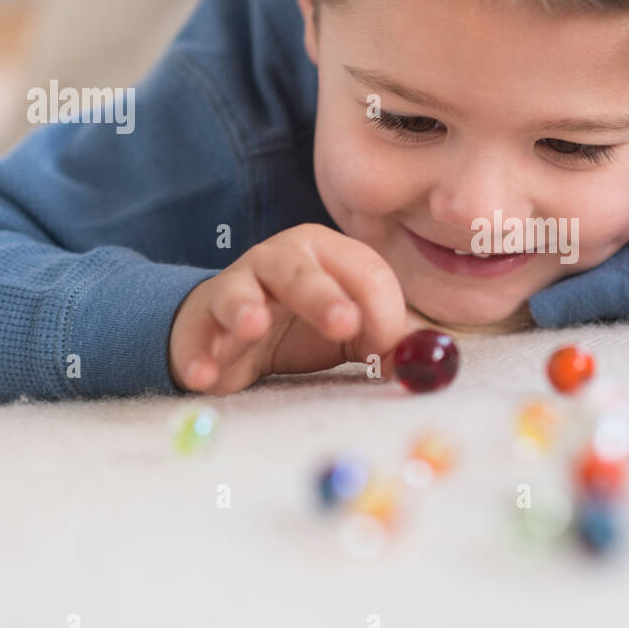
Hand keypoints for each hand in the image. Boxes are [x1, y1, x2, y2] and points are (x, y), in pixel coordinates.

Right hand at [169, 224, 408, 394]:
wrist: (231, 331)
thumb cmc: (302, 323)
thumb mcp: (351, 330)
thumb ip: (389, 339)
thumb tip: (431, 358)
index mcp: (327, 252)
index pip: (365, 272)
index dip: (380, 313)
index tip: (381, 351)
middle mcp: (279, 260)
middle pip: (302, 272)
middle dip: (322, 297)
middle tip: (343, 324)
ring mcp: (234, 287)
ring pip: (237, 290)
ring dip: (244, 308)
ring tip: (252, 326)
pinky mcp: (200, 322)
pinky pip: (197, 335)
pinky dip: (198, 355)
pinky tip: (205, 374)